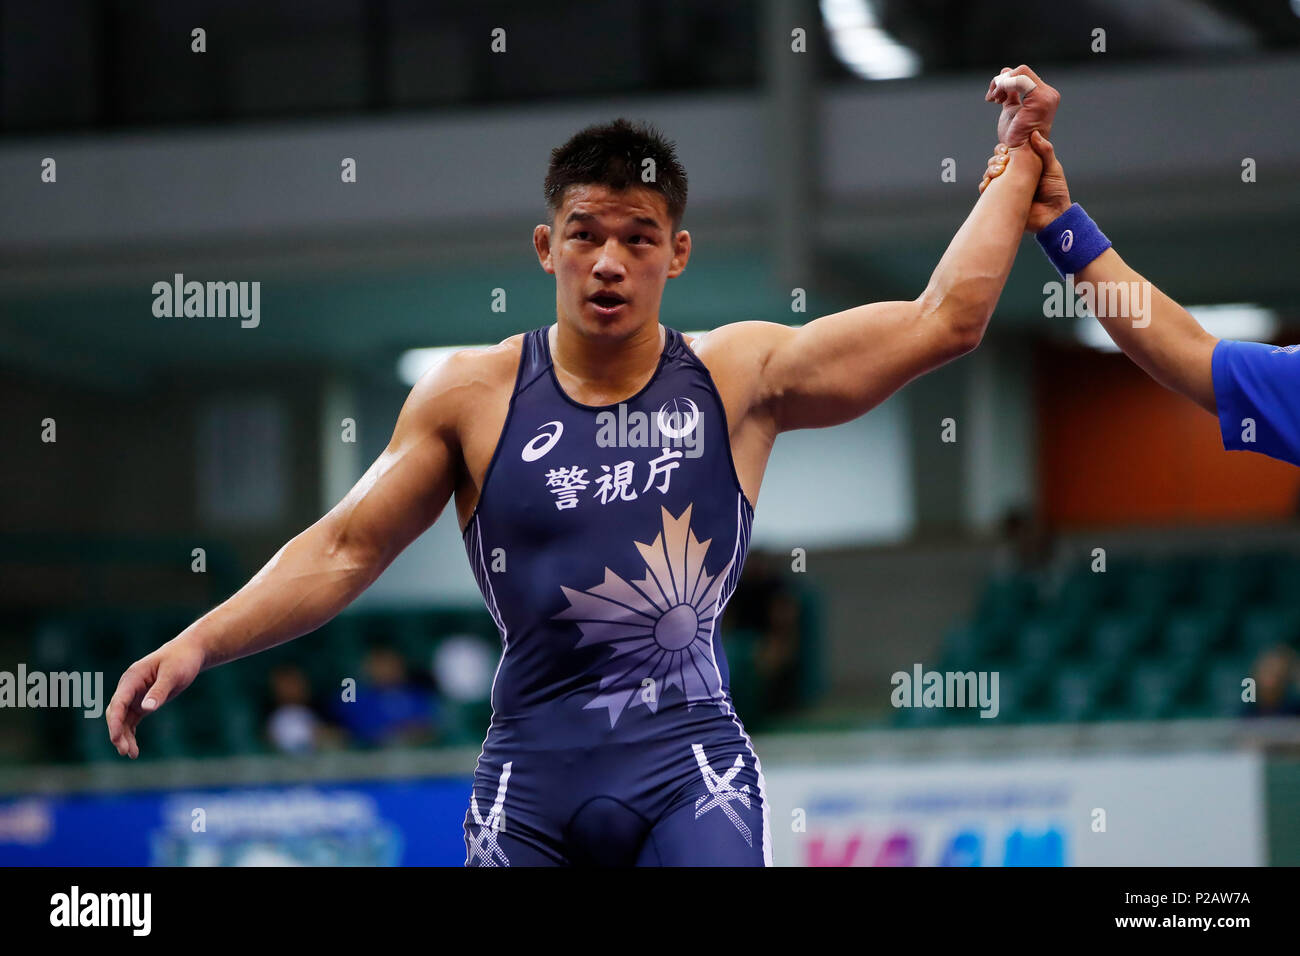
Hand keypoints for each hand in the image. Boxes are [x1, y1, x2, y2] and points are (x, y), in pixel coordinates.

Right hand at [106, 636, 204, 758]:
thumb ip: (159, 691)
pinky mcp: (142, 703)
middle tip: (125, 751)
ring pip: (122, 719)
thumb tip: (146, 709)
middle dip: (118, 732)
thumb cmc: (181, 661)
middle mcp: (129, 687)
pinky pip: (131, 720)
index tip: (115, 737)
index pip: (118, 702)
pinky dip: (130, 733)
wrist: (189, 653)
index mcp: (133, 677)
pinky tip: (133, 749)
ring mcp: (134, 695)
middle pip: (116, 712)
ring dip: (124, 736)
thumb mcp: (173, 675)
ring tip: (131, 754)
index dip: (114, 721)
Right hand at [979, 131, 1071, 232]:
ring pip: (989, 175)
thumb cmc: (1056, 191)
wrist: (1053, 215)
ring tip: (999, 172)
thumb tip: (1034, 133)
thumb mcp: (1053, 168)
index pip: (1008, 153)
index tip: (1005, 150)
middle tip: (1004, 161)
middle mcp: (1012, 175)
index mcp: (1024, 165)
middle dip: (995, 160)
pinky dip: (984, 186)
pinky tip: (988, 184)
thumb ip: (1045, 151)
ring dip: (989, 171)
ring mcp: (1006, 188)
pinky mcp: (1001, 201)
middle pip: (996, 162)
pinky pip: (987, 193)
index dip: (1003, 149)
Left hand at [985, 64, 1058, 147]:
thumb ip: (1011, 93)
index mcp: (1044, 96)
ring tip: (994, 99)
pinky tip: (996, 99)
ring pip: (1020, 72)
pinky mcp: (1040, 99)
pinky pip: (1019, 79)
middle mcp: (1049, 94)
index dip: (1005, 81)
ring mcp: (1046, 96)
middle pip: (1021, 71)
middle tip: (992, 98)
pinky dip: (1004, 86)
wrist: (1018, 154)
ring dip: (1001, 84)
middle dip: (1001, 81)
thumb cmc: (1014, 137)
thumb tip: (1005, 74)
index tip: (994, 98)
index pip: (1023, 75)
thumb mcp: (1012, 109)